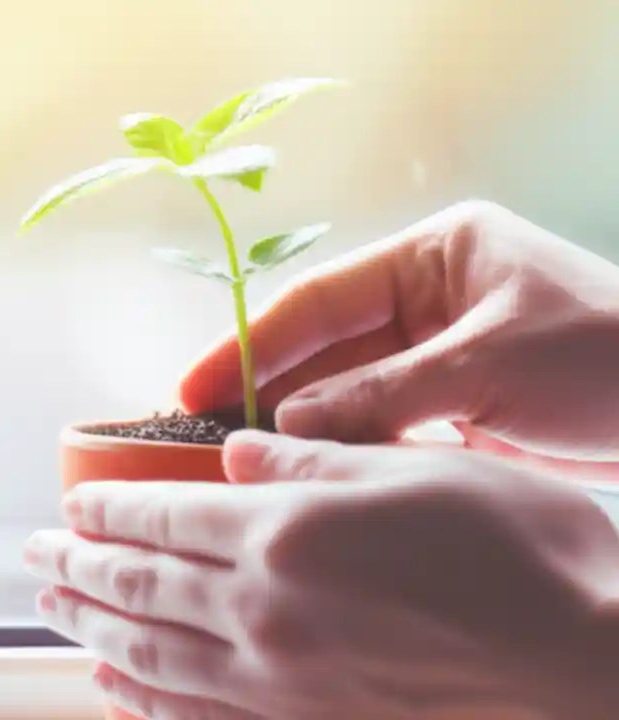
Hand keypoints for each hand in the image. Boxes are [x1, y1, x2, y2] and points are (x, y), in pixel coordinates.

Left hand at [24, 433, 618, 718]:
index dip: (108, 505)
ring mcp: (278, 679)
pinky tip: (113, 685)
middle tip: (33, 552)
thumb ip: (307, 456)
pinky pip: (196, 716)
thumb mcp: (412, 469)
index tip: (70, 502)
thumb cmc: (521, 552)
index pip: (163, 512)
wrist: (587, 662)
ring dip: (90, 625)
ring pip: (152, 650)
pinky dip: (142, 698)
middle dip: (78, 564)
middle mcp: (263, 607)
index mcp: (285, 529)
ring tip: (51, 607)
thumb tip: (233, 447)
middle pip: (141, 582)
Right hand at [181, 200, 618, 461]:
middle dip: (266, 391)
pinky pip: (384, 425)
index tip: (191, 387)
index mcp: (434, 256)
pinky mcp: (459, 403)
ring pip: (348, 392)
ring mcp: (442, 353)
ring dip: (302, 428)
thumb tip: (282, 429)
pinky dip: (349, 451)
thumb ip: (378, 396)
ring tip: (237, 465)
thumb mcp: (485, 367)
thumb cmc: (605, 359)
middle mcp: (430, 298)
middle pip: (323, 348)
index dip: (247, 344)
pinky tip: (307, 478)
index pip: (318, 300)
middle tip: (199, 434)